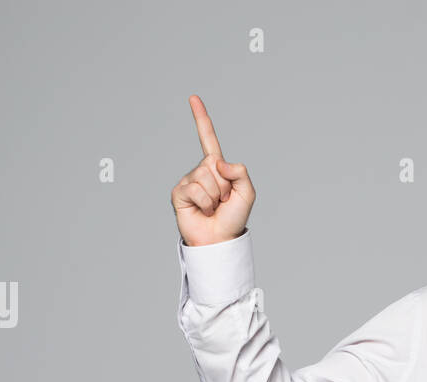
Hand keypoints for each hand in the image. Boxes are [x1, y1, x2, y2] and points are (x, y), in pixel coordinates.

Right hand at [171, 94, 254, 245]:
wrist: (219, 240)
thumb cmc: (233, 218)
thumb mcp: (247, 192)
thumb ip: (240, 172)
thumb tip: (218, 162)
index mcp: (217, 167)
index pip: (208, 139)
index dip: (201, 119)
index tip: (193, 98)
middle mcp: (201, 171)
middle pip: (213, 163)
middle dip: (224, 185)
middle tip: (223, 201)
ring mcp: (189, 181)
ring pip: (205, 177)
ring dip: (215, 196)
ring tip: (214, 208)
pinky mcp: (179, 193)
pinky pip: (195, 189)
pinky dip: (205, 203)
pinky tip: (203, 211)